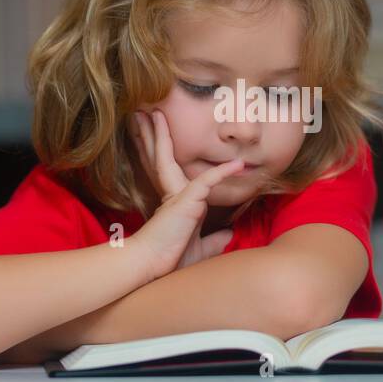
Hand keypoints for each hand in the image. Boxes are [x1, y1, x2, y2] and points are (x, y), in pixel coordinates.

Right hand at [127, 109, 244, 280]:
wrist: (150, 268)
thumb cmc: (170, 261)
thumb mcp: (200, 249)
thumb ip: (214, 241)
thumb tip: (230, 234)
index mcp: (173, 203)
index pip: (167, 170)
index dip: (160, 151)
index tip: (157, 135)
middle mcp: (172, 195)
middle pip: (160, 157)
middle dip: (152, 134)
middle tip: (144, 113)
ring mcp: (177, 197)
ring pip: (170, 158)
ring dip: (163, 134)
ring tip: (156, 113)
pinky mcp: (185, 202)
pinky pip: (208, 182)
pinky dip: (224, 173)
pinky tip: (237, 164)